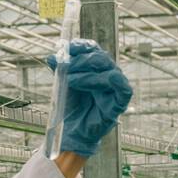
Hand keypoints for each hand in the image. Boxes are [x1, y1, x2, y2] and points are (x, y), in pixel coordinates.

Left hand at [46, 39, 133, 156]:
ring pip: (110, 71)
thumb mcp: (62, 84)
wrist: (71, 131)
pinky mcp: (119, 104)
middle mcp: (108, 74)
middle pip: (101, 58)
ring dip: (87, 73)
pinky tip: (103, 80)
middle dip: (81, 59)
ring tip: (69, 80)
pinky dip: (116, 82)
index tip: (66, 47)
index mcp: (96, 67)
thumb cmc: (70, 107)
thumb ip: (59, 69)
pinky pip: (125, 90)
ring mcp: (115, 89)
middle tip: (64, 66)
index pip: (93, 49)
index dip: (81, 46)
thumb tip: (52, 56)